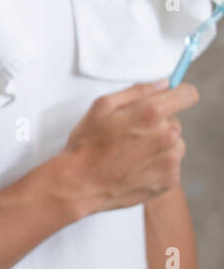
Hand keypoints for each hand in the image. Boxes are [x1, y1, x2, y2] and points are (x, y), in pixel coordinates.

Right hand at [54, 79, 199, 217]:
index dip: (178, 94)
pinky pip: (171, 165)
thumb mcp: (101, 106)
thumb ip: (136, 91)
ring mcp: (171, 160)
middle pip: (175, 122)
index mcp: (151, 113)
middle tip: (130, 135)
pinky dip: (156, 165)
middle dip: (157, 125)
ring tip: (131, 153)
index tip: (169, 99)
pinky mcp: (170, 180)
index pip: (188, 94)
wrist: (81, 184)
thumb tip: (162, 84)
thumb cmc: (87, 145)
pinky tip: (135, 167)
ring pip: (174, 144)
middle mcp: (167, 135)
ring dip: (159, 146)